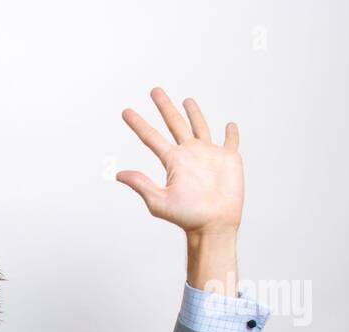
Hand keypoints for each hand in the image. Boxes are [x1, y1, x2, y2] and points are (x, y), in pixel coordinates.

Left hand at [117, 88, 242, 236]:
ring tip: (187, 100)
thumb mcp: (159, 201)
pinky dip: (231, 133)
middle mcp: (189, 154)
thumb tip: (118, 174)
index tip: (125, 112)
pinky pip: (230, 141)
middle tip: (154, 90)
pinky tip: (229, 125)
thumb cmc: (187, 217)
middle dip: (165, 107)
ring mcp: (209, 155)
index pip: (151, 137)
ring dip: (194, 113)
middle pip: (174, 124)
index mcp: (173, 161)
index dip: (138, 124)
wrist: (213, 224)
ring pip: (199, 127)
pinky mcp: (229, 159)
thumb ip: (140, 184)